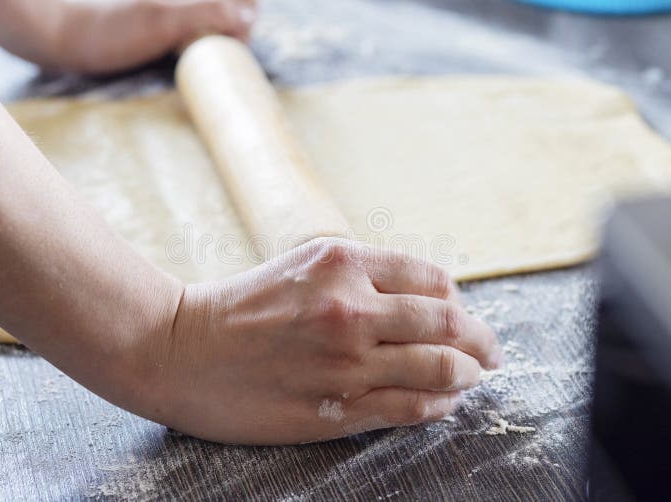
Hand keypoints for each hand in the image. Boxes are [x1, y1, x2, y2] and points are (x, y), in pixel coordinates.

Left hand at [50, 0, 256, 73]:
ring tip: (193, 58)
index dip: (244, 29)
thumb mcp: (166, 20)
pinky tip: (178, 55)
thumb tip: (249, 17)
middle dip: (229, 34)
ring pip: (210, 19)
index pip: (243, 0)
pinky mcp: (155, 14)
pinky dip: (193, 43)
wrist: (62, 34)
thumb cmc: (114, 30)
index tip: (226, 53)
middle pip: (229, 8)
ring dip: (211, 41)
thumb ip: (210, 12)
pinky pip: (190, 27)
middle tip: (207, 57)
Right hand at [130, 238, 501, 444]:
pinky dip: (440, 404)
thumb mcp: (301, 266)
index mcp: (343, 263)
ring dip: (468, 373)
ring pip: (440, 367)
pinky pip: (410, 407)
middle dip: (481, 339)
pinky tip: (445, 402)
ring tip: (474, 377)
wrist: (178, 348)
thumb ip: (361, 275)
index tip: (461, 316)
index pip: (433, 280)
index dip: (458, 301)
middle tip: (492, 352)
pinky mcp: (335, 408)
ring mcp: (346, 361)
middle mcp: (351, 308)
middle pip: (448, 322)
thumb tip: (424, 298)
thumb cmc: (239, 306)